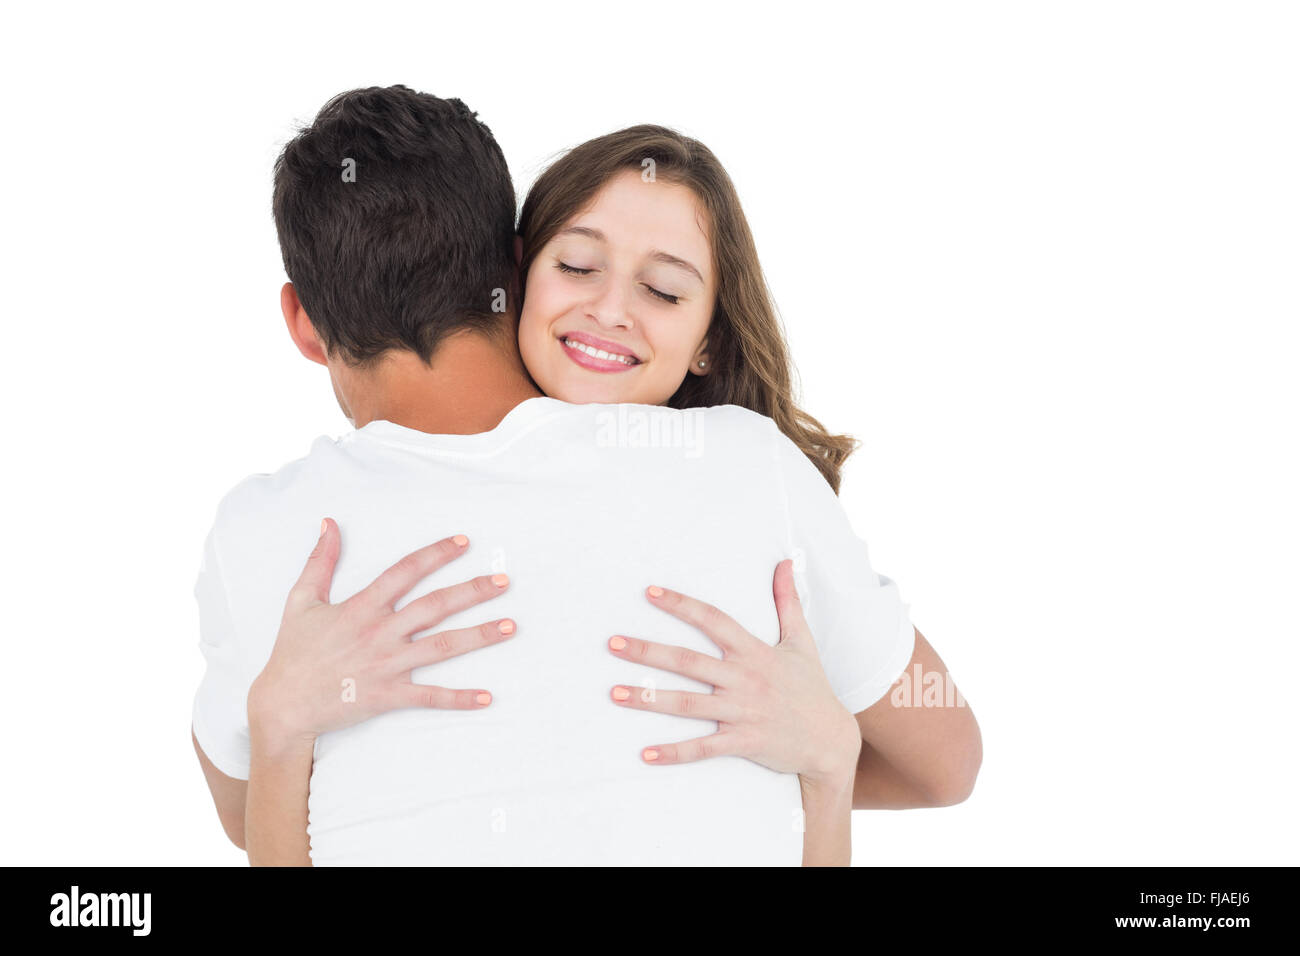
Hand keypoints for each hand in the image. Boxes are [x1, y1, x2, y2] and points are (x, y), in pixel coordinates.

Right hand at [248, 518, 516, 746]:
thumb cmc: (292, 652)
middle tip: (504, 581)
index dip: (436, 554)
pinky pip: (429, 696)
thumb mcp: (300, 600)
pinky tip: (487, 697)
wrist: (282, 705)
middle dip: (472, 591)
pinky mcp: (388, 696)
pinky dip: (459, 698)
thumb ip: (320, 561)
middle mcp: (379, 632)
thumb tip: (329, 522)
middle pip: (435, 606)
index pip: (406, 571)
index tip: (465, 542)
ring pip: (442, 647)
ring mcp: (386, 665)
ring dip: (479, 636)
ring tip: (511, 627)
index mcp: (362, 606)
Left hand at [607, 559, 861, 785]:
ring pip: (688, 704)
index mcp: (754, 651)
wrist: (832, 740)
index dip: (681, 604)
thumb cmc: (812, 687)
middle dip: (649, 651)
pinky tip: (644, 753)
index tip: (648, 593)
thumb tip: (786, 562)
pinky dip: (674, 752)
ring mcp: (742, 712)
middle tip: (612, 643)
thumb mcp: (802, 641)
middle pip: (688, 661)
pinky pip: (703, 748)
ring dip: (649, 698)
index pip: (712, 620)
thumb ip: (788, 601)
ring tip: (614, 693)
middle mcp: (744, 679)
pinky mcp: (743, 742)